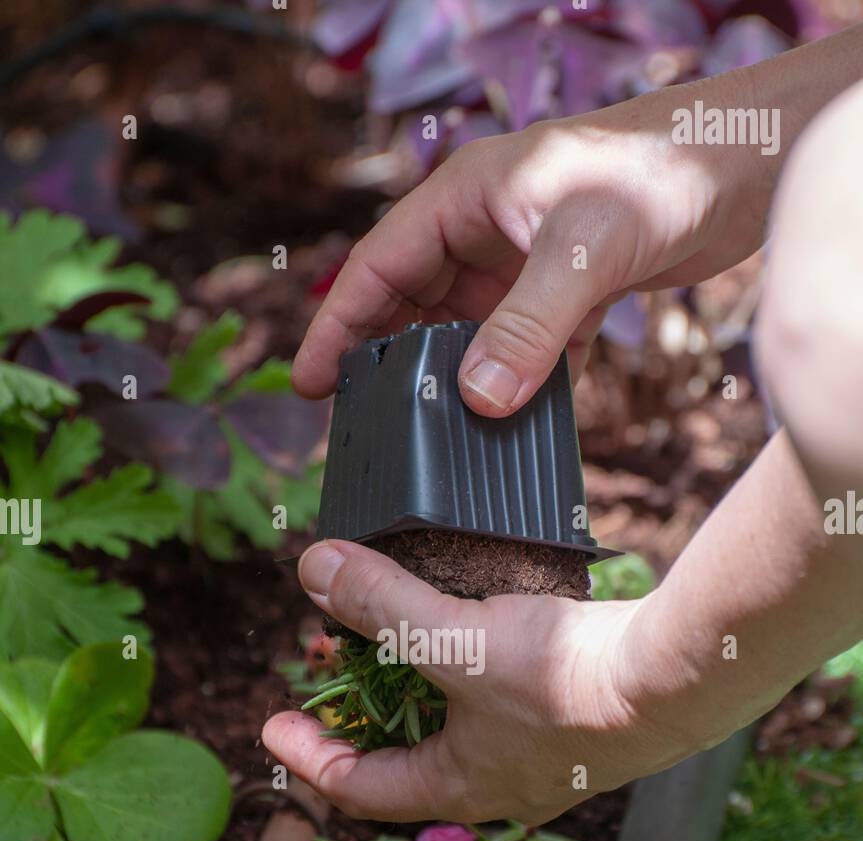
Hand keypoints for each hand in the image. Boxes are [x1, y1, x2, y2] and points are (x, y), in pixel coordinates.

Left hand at [263, 541, 694, 823]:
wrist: (677, 681)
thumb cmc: (564, 680)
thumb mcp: (454, 639)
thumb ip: (382, 605)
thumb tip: (313, 569)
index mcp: (457, 785)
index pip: (357, 788)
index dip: (307, 756)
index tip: (270, 728)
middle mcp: (499, 786)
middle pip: (407, 765)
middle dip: (364, 721)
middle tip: (334, 680)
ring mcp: (544, 762)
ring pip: (461, 737)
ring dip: (422, 697)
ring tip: (400, 649)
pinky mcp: (579, 727)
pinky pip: (507, 711)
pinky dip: (476, 679)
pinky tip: (483, 636)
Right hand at [293, 81, 773, 415]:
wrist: (752, 164)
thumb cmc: (664, 172)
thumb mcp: (584, 250)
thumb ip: (528, 327)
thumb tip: (478, 404)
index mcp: (466, 197)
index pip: (380, 265)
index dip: (340, 325)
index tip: (311, 384)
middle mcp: (487, 229)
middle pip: (414, 305)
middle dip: (389, 363)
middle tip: (364, 428)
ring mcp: (526, 264)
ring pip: (467, 333)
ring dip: (454, 382)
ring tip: (430, 441)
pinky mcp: (568, 294)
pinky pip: (521, 350)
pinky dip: (514, 386)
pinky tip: (507, 428)